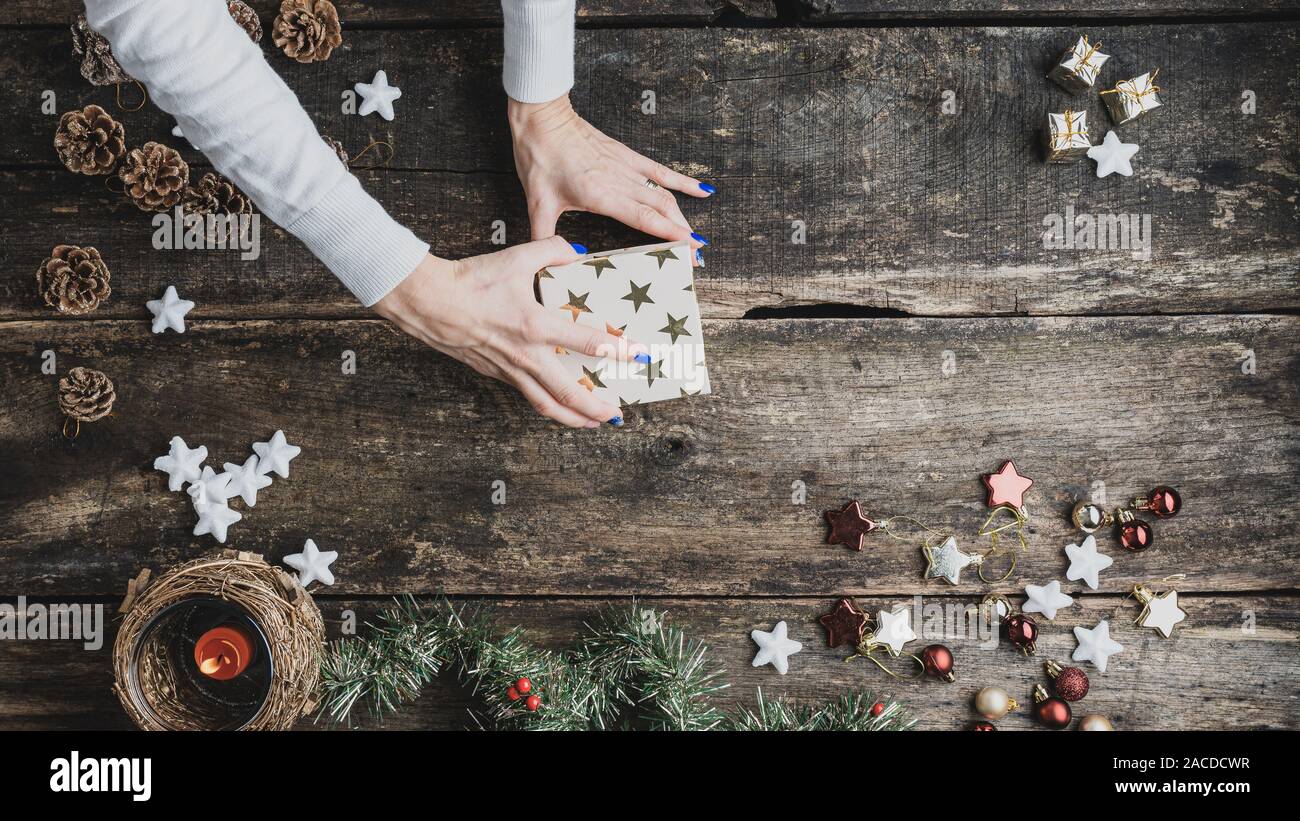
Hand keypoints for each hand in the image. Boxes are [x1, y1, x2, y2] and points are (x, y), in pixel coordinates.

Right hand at [374, 240, 646, 427]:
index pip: (587, 342)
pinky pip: (527, 395)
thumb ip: (551, 251)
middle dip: (596, 408)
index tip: (640, 356)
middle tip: (618, 415)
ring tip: (593, 423)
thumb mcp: (516, 258)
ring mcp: (509, 369)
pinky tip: (559, 404)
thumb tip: (577, 251)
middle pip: (568, 394)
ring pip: (546, 404)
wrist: (428, 302)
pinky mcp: (495, 374)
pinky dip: (548, 404)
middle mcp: (525, 355)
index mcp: (534, 325)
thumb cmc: (470, 280)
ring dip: (573, 417)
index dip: (617, 350)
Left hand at [508, 95, 713, 259]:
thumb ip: (544, 236)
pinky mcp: (626, 155)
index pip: (645, 219)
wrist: (542, 119)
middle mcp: (619, 181)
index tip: (689, 249)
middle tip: (697, 256)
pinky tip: (702, 190)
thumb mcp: (537, 203)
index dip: (670, 235)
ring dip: (683, 216)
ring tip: (697, 237)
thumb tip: (552, 260)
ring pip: (664, 194)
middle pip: (661, 210)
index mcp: (601, 194)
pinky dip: (683, 182)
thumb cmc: (539, 158)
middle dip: (682, 234)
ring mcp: (626, 166)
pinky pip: (660, 171)